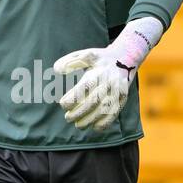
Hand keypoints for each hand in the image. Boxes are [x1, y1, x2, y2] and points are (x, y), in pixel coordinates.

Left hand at [53, 17, 164, 132]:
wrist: (126, 57)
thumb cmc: (100, 59)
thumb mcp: (86, 55)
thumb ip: (70, 61)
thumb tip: (56, 69)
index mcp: (98, 70)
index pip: (85, 87)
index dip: (73, 98)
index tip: (63, 104)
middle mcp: (109, 81)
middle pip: (94, 101)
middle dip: (79, 112)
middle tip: (68, 118)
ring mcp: (118, 90)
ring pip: (104, 109)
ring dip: (90, 120)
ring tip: (78, 125)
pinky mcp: (124, 97)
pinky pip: (115, 113)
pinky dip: (105, 122)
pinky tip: (95, 127)